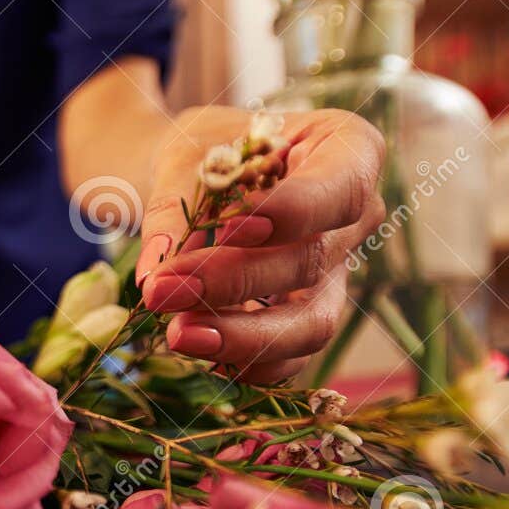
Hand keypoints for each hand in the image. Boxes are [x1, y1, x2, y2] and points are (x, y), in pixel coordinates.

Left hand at [135, 107, 385, 383]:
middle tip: (165, 290)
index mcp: (348, 150)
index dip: (293, 213)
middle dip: (236, 281)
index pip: (341, 188)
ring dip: (242, 337)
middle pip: (311, 261)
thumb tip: (153, 275)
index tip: (230, 227)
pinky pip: (290, 357)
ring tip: (178, 334)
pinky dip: (243, 361)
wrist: (204, 175)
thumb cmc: (211, 148)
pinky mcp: (308, 317)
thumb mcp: (188, 153)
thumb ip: (174, 206)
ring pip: (310, 323)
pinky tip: (195, 348)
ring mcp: (338, 273)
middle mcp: (356, 217)